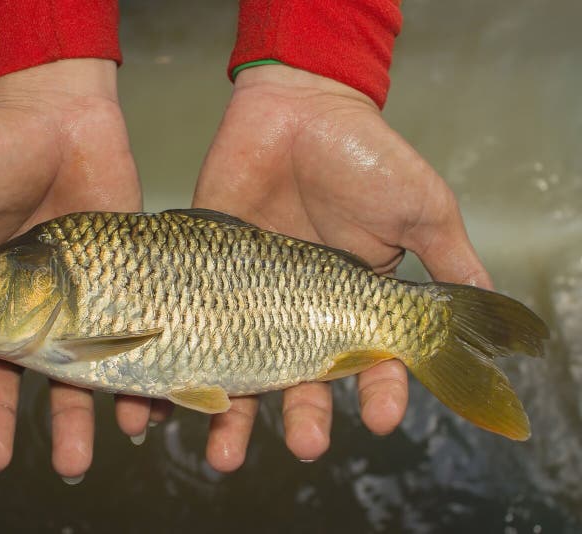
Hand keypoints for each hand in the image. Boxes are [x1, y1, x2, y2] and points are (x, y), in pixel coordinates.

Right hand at [0, 59, 160, 477]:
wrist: (59, 114)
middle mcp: (19, 302)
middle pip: (6, 373)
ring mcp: (71, 298)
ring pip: (70, 369)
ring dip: (70, 418)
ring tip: (73, 460)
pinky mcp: (118, 286)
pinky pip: (125, 339)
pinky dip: (131, 377)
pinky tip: (134, 412)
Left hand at [194, 64, 492, 471]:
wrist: (294, 107)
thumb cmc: (364, 153)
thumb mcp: (420, 206)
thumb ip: (448, 260)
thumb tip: (483, 312)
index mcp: (354, 301)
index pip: (372, 364)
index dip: (379, 393)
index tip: (378, 418)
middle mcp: (300, 310)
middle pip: (301, 381)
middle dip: (303, 418)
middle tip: (304, 444)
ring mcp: (249, 297)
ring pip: (240, 370)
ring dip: (235, 417)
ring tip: (225, 453)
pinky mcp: (204, 277)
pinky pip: (189, 330)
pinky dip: (178, 369)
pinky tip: (170, 402)